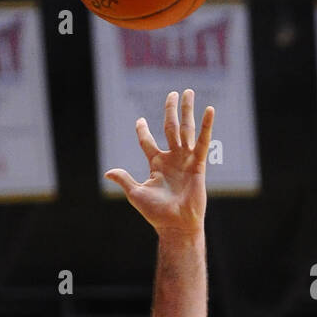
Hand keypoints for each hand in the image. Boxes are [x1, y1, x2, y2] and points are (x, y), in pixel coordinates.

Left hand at [105, 88, 213, 234]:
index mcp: (156, 164)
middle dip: (171, 110)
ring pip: (185, 129)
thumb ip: (124, 179)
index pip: (148, 142)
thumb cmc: (156, 213)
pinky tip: (209, 109)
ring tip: (188, 91)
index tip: (139, 120)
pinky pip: (203, 142)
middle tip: (173, 93)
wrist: (175, 224)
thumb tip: (107, 172)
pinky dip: (207, 126)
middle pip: (170, 128)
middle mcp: (171, 158)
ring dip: (186, 110)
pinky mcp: (198, 164)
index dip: (142, 131)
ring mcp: (185, 159)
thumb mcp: (136, 193)